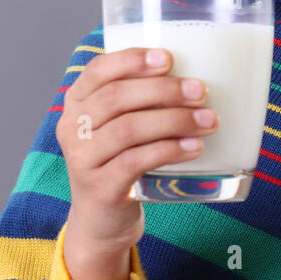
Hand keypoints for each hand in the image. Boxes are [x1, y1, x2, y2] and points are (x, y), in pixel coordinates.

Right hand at [56, 45, 218, 254]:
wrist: (102, 221)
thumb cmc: (120, 163)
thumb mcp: (120, 129)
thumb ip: (141, 103)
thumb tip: (193, 78)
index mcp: (76, 104)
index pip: (98, 71)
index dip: (132, 60)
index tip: (168, 58)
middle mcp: (72, 128)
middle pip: (117, 98)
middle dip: (164, 90)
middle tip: (200, 91)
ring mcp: (83, 159)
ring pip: (128, 129)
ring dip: (173, 121)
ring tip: (208, 121)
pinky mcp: (101, 188)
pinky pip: (136, 162)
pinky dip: (168, 151)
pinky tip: (194, 148)